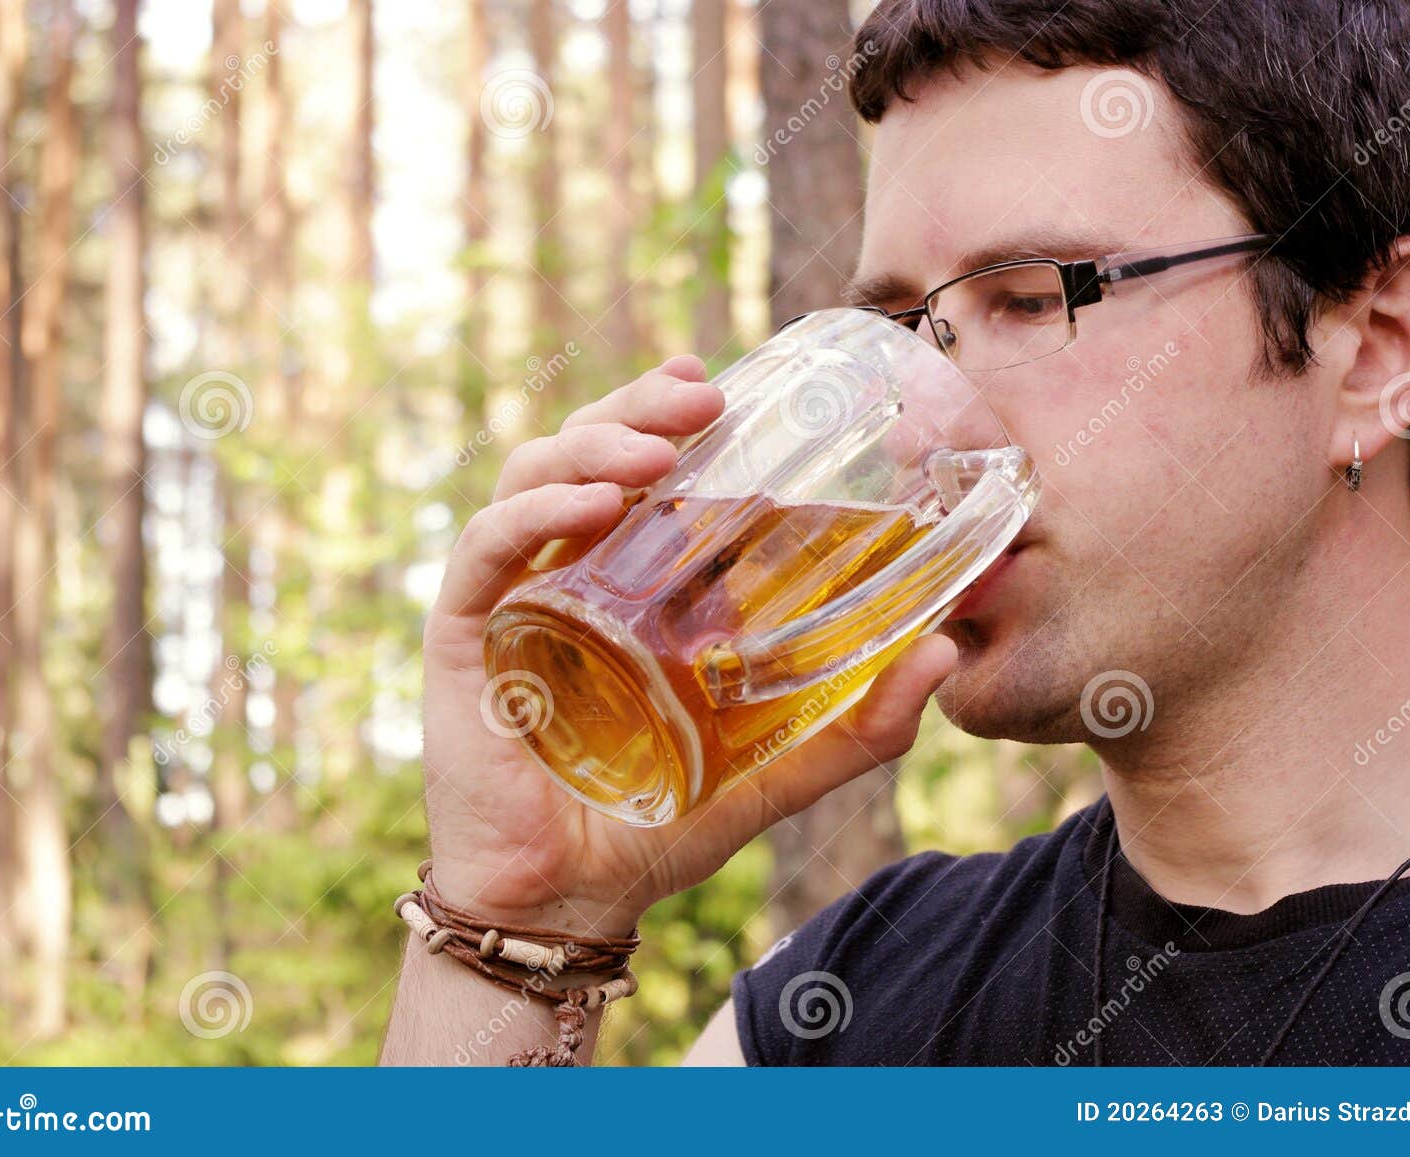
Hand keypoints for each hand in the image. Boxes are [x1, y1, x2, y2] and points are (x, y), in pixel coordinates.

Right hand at [421, 355, 958, 935]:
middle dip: (633, 409)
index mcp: (625, 586)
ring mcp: (512, 597)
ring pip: (530, 478)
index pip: (636, 472)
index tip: (716, 384)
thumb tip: (946, 654)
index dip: (663, 414)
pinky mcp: (463, 632)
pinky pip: (486, 547)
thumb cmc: (655, 827)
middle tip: (697, 398)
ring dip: (590, 447)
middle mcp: (566, 574)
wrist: (571, 900)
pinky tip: (592, 509)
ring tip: (654, 452)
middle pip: (582, 453)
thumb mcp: (776, 769)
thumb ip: (858, 725)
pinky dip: (534, 513)